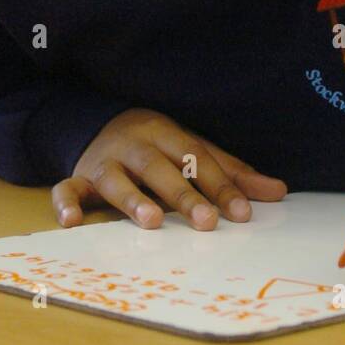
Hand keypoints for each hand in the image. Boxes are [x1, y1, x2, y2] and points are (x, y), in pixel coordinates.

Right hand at [52, 108, 286, 230]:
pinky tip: (72, 221)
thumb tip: (278, 192)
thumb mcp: (193, 150)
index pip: (196, 158)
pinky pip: (67, 188)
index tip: (241, 213)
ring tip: (151, 221)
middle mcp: (135, 145)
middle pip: (159, 167)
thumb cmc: (157, 145)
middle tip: (206, 221)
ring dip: (132, 199)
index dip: (220, 185)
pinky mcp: (79, 177)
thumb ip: (231, 172)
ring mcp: (104, 162)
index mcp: (166, 133)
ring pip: (116, 178)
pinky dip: (66, 203)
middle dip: (183, 194)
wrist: (98, 122)